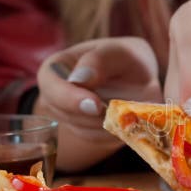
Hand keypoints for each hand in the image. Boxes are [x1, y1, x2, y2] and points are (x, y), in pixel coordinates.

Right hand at [35, 37, 161, 169]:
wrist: (141, 78)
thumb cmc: (127, 59)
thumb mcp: (118, 52)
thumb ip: (99, 61)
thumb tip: (79, 79)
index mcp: (57, 68)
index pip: (50, 85)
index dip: (69, 98)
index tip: (95, 105)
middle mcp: (56, 95)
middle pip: (63, 113)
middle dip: (92, 115)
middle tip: (118, 110)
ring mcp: (68, 116)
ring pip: (81, 129)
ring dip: (106, 123)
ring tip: (127, 107)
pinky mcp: (85, 133)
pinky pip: (96, 138)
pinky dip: (114, 131)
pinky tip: (127, 118)